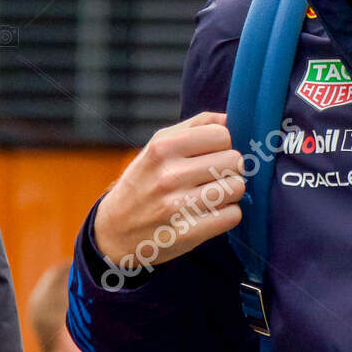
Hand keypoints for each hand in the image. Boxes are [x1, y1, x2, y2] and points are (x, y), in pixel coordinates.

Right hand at [91, 112, 247, 270]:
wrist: (114, 231)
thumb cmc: (144, 182)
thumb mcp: (157, 146)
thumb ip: (195, 126)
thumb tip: (232, 118)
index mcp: (162, 148)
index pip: (222, 134)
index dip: (222, 145)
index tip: (211, 155)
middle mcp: (169, 175)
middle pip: (234, 160)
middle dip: (229, 169)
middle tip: (212, 178)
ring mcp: (178, 206)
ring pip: (238, 187)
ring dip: (231, 192)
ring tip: (212, 196)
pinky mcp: (187, 233)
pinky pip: (233, 215)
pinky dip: (227, 215)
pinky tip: (210, 214)